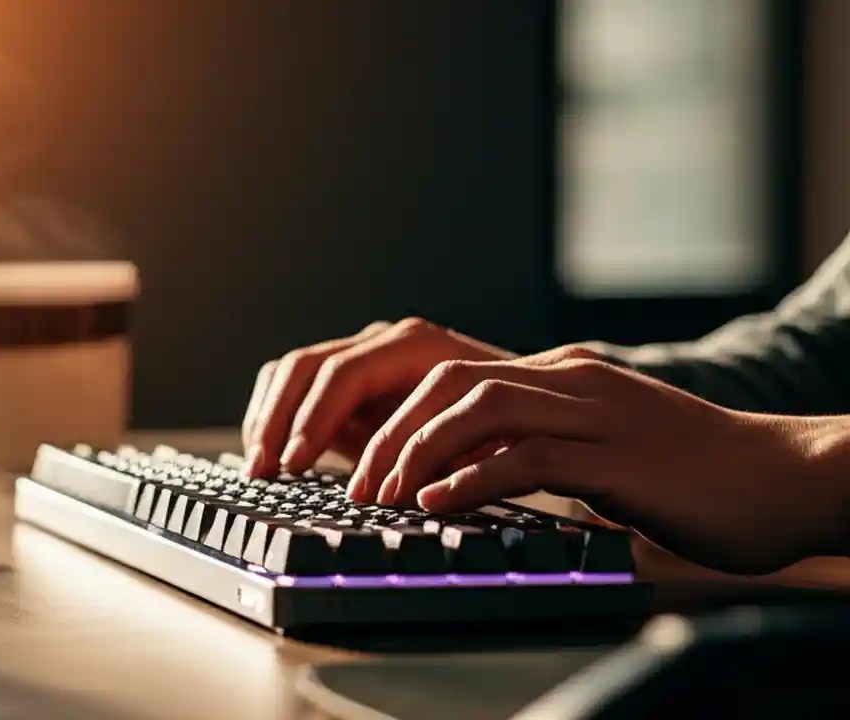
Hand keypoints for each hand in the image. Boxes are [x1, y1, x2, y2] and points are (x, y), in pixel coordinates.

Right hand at [241, 318, 512, 476]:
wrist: (520, 410)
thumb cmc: (506, 429)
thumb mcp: (483, 445)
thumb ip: (438, 460)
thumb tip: (393, 490)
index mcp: (414, 347)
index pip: (344, 373)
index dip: (314, 418)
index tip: (296, 462)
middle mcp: (381, 344)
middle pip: (305, 367)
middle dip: (279, 420)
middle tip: (265, 469)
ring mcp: (360, 360)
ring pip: (290, 373)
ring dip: (268, 419)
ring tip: (259, 467)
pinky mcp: (345, 385)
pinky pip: (292, 387)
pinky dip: (273, 417)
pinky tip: (269, 456)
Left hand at [347, 345, 848, 573]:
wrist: (781, 476)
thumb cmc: (690, 473)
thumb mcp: (598, 446)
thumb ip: (541, 448)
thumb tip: (472, 476)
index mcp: (562, 376)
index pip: (454, 376)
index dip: (399, 415)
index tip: (365, 461)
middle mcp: (570, 381)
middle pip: (450, 381)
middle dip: (391, 430)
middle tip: (357, 480)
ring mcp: (594, 413)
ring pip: (479, 407)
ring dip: (417, 451)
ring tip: (383, 494)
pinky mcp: (616, 457)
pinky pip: (527, 457)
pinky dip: (472, 478)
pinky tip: (438, 503)